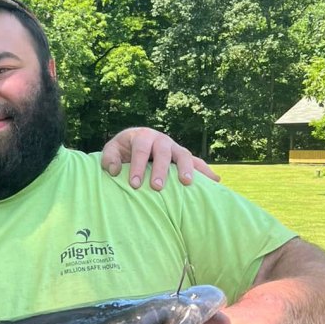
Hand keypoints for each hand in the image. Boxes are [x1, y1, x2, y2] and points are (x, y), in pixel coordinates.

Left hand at [101, 127, 220, 189]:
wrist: (133, 146)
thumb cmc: (122, 151)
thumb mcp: (112, 150)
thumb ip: (109, 158)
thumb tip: (116, 170)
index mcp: (142, 136)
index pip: (141, 149)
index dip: (138, 166)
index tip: (135, 184)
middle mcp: (161, 140)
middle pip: (164, 152)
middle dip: (161, 170)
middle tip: (157, 187)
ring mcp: (174, 148)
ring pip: (184, 155)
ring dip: (186, 169)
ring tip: (186, 184)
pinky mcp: (182, 157)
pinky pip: (197, 163)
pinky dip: (206, 171)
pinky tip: (215, 181)